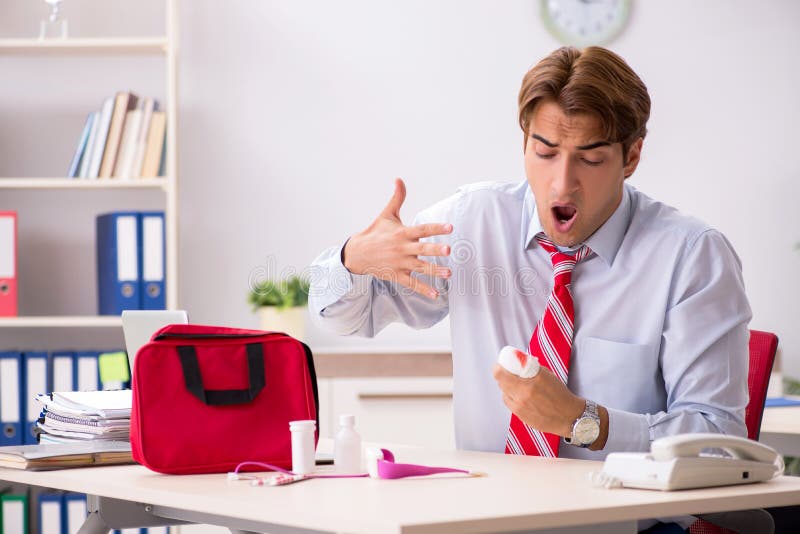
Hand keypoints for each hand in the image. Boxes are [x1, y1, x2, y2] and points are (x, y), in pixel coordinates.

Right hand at [343, 178, 452, 298]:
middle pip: (421, 249)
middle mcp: (401, 248)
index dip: (435, 227)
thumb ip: (397, 198)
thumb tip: (399, 179)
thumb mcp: (386, 214)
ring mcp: (399, 263)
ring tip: (449, 274)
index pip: (421, 229)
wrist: (357, 253)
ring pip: (419, 268)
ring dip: (434, 271)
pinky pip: (411, 284)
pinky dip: (423, 290)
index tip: (449, 227)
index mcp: (401, 233)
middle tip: (449, 250)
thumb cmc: (375, 232)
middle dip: (435, 250)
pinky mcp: (396, 275)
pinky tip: (435, 295)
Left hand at [492, 363, 585, 437]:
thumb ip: (530, 367)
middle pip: (500, 382)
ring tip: (519, 385)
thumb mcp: (547, 375)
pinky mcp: (520, 416)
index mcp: (530, 382)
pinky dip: (512, 397)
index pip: (500, 373)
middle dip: (503, 376)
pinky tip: (521, 396)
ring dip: (508, 387)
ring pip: (504, 392)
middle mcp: (523, 395)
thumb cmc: (560, 395)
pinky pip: (509, 403)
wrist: (568, 416)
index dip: (499, 367)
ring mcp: (520, 407)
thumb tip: (517, 360)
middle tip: (509, 373)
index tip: (502, 365)